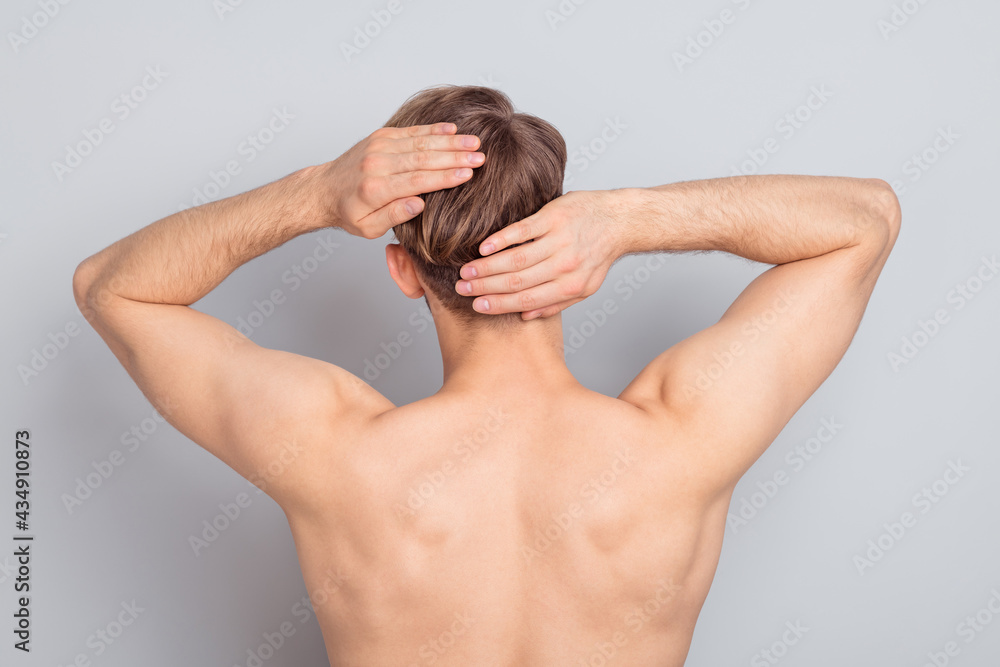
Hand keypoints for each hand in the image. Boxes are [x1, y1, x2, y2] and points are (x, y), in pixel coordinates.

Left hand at [321, 123, 484, 238]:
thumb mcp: (368, 228)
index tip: (469, 174)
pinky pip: (411, 132)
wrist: (323, 189)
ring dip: (450, 141)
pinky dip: (433, 130)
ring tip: (474, 142)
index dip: (445, 177)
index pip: (418, 180)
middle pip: (424, 158)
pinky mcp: (381, 137)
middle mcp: (377, 164)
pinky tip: (452, 129)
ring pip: (421, 142)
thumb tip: (419, 204)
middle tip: (480, 156)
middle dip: (455, 156)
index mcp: (376, 189)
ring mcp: (379, 146)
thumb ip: (393, 216)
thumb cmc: (348, 212)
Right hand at [455, 190, 625, 318]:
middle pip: (518, 281)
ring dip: (487, 267)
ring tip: (467, 271)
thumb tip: (525, 316)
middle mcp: (565, 266)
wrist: (618, 220)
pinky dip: (500, 240)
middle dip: (486, 287)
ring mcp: (559, 240)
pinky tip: (483, 248)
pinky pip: (522, 231)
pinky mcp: (554, 217)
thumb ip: (555, 303)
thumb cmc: (598, 254)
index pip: (528, 300)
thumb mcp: (584, 287)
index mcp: (571, 286)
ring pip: (516, 259)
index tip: (476, 306)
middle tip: (463, 289)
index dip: (499, 305)